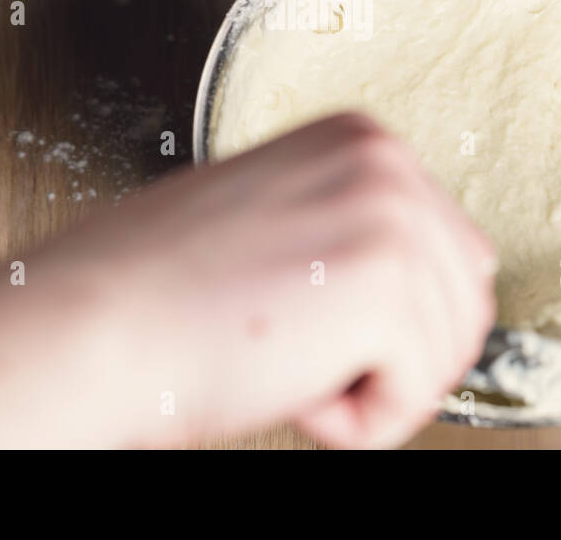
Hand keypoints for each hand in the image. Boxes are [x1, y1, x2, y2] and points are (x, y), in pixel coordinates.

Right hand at [0, 115, 493, 448]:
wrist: (96, 322)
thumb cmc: (164, 285)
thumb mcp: (281, 217)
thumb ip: (356, 225)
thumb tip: (431, 277)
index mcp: (363, 139)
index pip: (450, 248)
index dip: (392, 314)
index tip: (318, 318)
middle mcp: (387, 163)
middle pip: (464, 303)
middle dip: (393, 353)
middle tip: (302, 351)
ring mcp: (393, 219)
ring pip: (446, 354)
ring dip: (370, 385)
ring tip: (286, 361)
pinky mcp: (387, 289)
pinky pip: (415, 397)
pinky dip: (355, 422)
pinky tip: (288, 384)